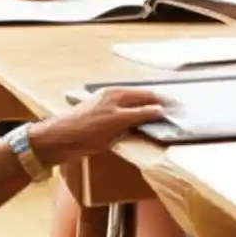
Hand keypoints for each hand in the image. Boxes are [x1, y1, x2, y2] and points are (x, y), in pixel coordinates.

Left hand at [32, 88, 165, 165]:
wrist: (58, 141)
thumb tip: (159, 110)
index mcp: (117, 94)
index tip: (177, 108)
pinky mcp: (99, 122)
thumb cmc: (85, 130)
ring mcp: (105, 109)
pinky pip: (123, 120)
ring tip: (159, 123)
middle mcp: (112, 98)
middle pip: (140, 100)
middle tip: (173, 115)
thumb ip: (139, 114)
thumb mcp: (117, 122)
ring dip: (146, 115)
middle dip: (156, 106)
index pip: (147, 95)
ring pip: (132, 110)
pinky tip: (137, 130)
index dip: (162, 101)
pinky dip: (134, 123)